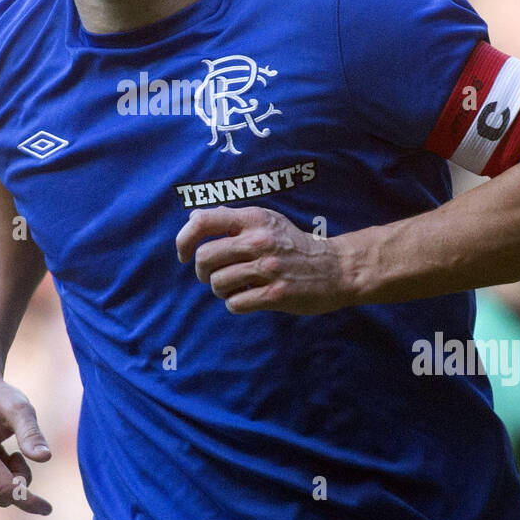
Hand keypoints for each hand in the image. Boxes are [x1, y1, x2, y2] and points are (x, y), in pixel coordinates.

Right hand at [0, 377, 52, 513]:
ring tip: (0, 448)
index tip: (47, 509)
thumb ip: (32, 433)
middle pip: (1, 496)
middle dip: (18, 479)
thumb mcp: (20, 408)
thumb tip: (45, 458)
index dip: (28, 500)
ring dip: (6, 477)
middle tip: (16, 452)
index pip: (5, 489)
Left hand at [175, 205, 354, 314]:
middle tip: (214, 276)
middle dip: (202, 271)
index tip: (183, 254)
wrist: (336, 268)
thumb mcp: (267, 221)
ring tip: (235, 287)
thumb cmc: (295, 244)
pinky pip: (235, 303)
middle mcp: (259, 241)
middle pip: (204, 257)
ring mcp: (268, 268)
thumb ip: (231, 218)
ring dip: (220, 290)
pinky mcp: (276, 294)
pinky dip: (235, 303)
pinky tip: (248, 298)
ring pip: (217, 283)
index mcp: (253, 219)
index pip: (203, 221)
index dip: (184, 239)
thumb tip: (194, 216)